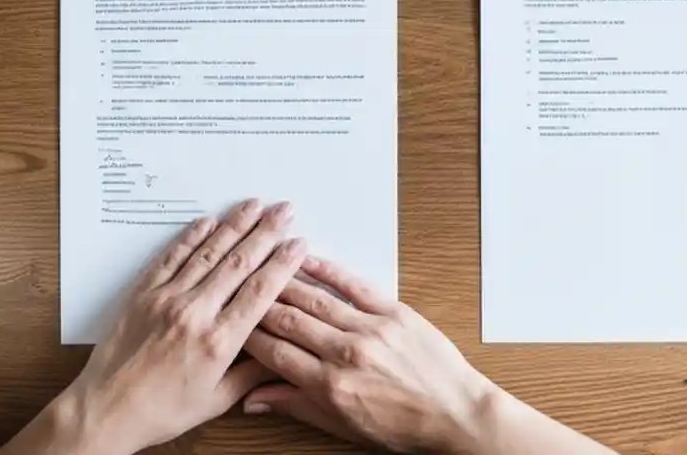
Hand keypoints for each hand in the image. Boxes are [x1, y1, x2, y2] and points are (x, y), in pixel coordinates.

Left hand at [2, 200, 307, 454]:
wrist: (106, 411)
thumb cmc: (160, 411)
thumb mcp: (216, 401)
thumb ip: (252, 373)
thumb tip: (281, 351)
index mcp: (218, 342)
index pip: (260, 291)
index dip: (282, 263)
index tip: (298, 245)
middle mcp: (194, 314)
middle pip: (239, 263)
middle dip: (266, 232)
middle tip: (283, 211)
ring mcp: (166, 300)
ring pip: (208, 253)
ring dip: (234, 225)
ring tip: (254, 205)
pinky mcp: (143, 294)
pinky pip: (172, 257)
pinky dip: (192, 237)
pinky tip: (208, 221)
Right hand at [242, 256, 495, 452]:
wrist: (455, 414)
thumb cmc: (404, 427)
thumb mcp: (344, 427)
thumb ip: (297, 406)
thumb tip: (253, 400)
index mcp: (330, 386)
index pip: (274, 354)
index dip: (247, 337)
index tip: (231, 324)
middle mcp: (347, 353)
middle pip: (288, 322)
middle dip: (259, 305)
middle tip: (239, 287)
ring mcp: (371, 329)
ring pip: (315, 300)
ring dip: (285, 281)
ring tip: (263, 266)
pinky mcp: (394, 312)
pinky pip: (354, 284)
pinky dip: (327, 270)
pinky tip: (307, 259)